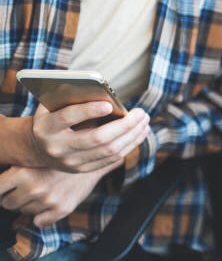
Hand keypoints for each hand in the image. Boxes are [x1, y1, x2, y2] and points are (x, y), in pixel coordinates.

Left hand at [0, 166, 110, 226]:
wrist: (90, 156)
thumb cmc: (57, 157)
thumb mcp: (32, 160)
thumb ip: (12, 177)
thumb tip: (5, 207)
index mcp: (22, 173)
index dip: (1, 189)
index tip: (8, 187)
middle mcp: (34, 188)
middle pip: (8, 204)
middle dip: (14, 197)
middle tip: (27, 187)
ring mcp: (48, 200)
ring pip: (24, 213)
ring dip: (29, 205)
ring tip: (43, 191)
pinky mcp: (62, 209)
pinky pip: (39, 222)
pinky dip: (41, 216)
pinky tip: (49, 203)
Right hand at [29, 102, 149, 172]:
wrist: (37, 146)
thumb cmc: (51, 117)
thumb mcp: (53, 105)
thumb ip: (71, 97)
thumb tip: (101, 90)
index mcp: (46, 127)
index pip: (67, 118)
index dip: (88, 111)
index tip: (109, 105)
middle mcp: (57, 147)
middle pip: (97, 138)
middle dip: (124, 125)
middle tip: (141, 113)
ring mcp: (71, 162)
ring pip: (109, 151)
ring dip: (132, 135)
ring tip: (145, 121)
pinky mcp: (82, 169)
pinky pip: (111, 159)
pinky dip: (129, 145)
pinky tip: (139, 133)